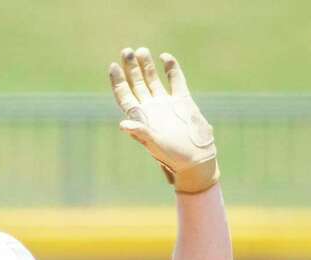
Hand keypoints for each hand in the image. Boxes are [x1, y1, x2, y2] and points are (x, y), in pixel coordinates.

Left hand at [108, 47, 218, 193]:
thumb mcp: (153, 143)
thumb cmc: (172, 154)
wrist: (196, 157)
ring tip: (141, 50)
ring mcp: (165, 104)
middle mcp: (150, 108)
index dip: (117, 81)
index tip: (113, 65)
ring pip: (153, 80)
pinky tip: (165, 57)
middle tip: (126, 50)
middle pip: (136, 84)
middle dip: (131, 68)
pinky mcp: (182, 101)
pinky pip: (175, 80)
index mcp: (140, 117)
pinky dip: (171, 68)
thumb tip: (122, 125)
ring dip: (147, 66)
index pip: (124, 95)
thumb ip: (140, 132)